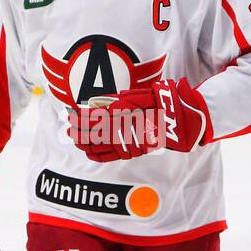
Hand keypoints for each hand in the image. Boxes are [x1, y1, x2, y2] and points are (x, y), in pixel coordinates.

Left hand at [68, 78, 209, 161]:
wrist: (182, 121)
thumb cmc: (163, 103)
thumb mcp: (140, 94)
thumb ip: (118, 100)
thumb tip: (97, 104)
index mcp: (125, 112)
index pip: (94, 116)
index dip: (80, 116)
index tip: (69, 114)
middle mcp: (124, 128)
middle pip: (93, 132)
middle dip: (78, 130)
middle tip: (68, 127)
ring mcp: (128, 141)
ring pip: (99, 145)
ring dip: (84, 142)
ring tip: (74, 138)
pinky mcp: (134, 150)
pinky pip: (111, 155)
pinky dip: (97, 153)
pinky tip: (88, 150)